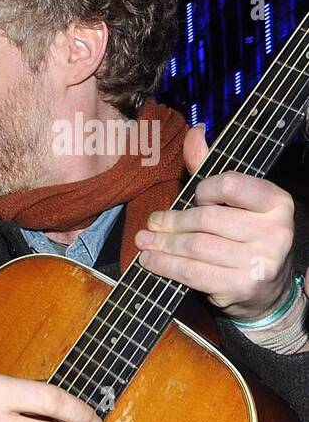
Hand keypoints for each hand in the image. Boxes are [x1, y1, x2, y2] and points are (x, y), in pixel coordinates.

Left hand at [134, 125, 295, 321]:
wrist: (266, 289)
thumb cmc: (244, 237)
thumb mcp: (234, 201)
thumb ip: (211, 167)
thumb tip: (195, 132)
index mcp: (277, 202)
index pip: (231, 184)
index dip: (205, 189)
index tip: (192, 197)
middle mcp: (275, 231)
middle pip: (206, 219)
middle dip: (171, 222)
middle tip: (151, 225)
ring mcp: (259, 261)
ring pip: (195, 246)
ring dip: (162, 245)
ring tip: (144, 242)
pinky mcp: (241, 286)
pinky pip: (191, 272)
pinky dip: (164, 265)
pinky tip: (149, 261)